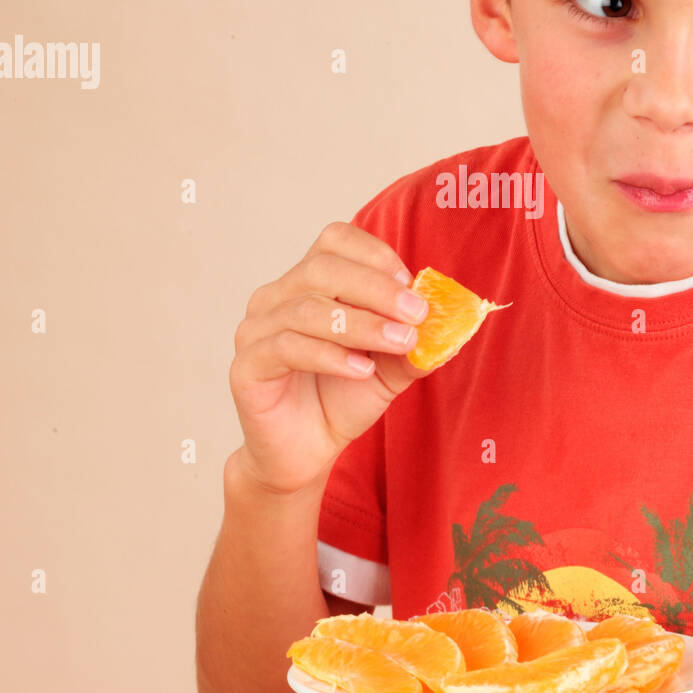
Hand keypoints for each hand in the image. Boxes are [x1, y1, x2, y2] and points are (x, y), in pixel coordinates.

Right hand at [228, 221, 433, 494]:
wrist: (306, 453)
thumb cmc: (341, 398)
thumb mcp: (390, 367)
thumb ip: (412, 342)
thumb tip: (446, 322)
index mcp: (307, 282)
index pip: (335, 240)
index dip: (375, 255)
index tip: (412, 284)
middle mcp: (275, 297)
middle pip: (322, 268)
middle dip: (377, 288)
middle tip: (416, 313)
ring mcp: (255, 330)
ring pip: (307, 308)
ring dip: (362, 324)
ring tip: (400, 342)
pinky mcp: (246, 367)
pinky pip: (286, 347)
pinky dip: (330, 355)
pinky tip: (362, 370)